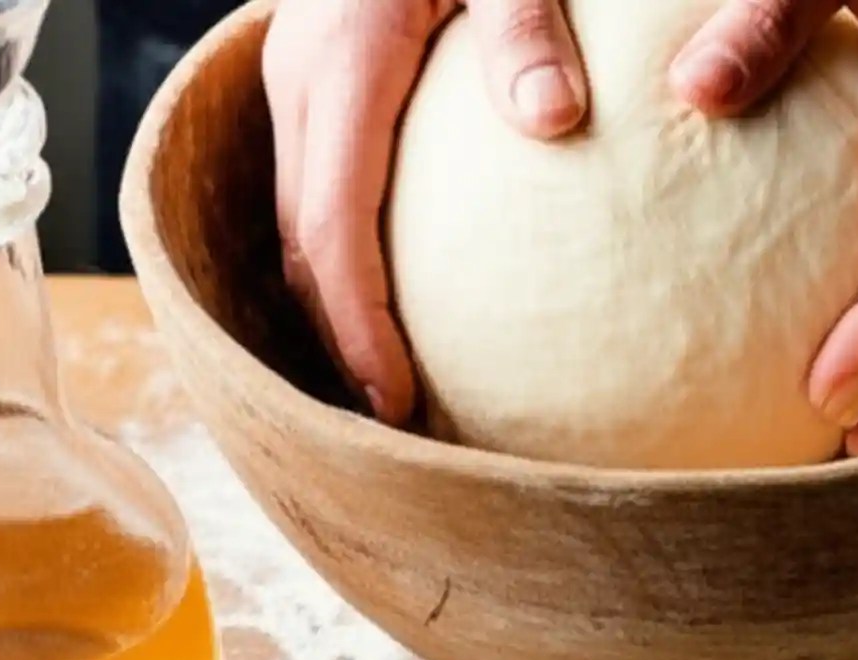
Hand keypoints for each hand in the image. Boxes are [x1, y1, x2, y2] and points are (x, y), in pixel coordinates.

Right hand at [262, 0, 587, 423]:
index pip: (330, 226)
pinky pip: (320, 189)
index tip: (396, 402)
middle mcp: (303, 80)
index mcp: (341, 62)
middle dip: (339, 341)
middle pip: (302, 245)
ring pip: (302, 223)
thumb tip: (555, 121)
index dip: (354, 326)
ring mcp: (303, 80)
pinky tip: (398, 294)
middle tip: (399, 422)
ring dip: (337, 308)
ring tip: (393, 379)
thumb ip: (523, 25)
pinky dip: (345, 258)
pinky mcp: (323, 81)